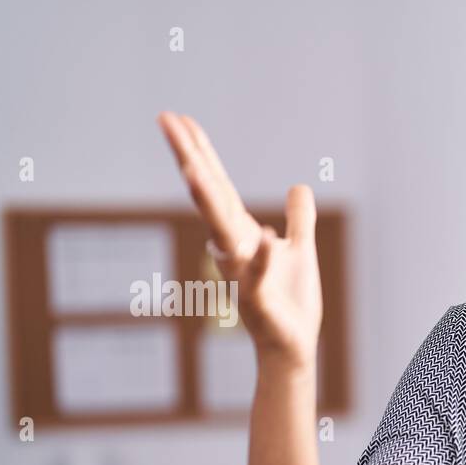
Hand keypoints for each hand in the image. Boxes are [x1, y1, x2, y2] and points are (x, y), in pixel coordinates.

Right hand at [157, 112, 321, 370]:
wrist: (291, 347)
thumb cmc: (290, 302)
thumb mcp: (300, 250)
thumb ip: (298, 219)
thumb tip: (299, 187)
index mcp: (242, 232)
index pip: (217, 184)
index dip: (200, 151)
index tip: (178, 117)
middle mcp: (234, 246)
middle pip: (209, 195)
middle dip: (189, 157)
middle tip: (165, 121)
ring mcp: (242, 271)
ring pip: (222, 231)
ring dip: (208, 202)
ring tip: (192, 170)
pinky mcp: (259, 298)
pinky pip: (259, 274)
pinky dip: (260, 257)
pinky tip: (262, 237)